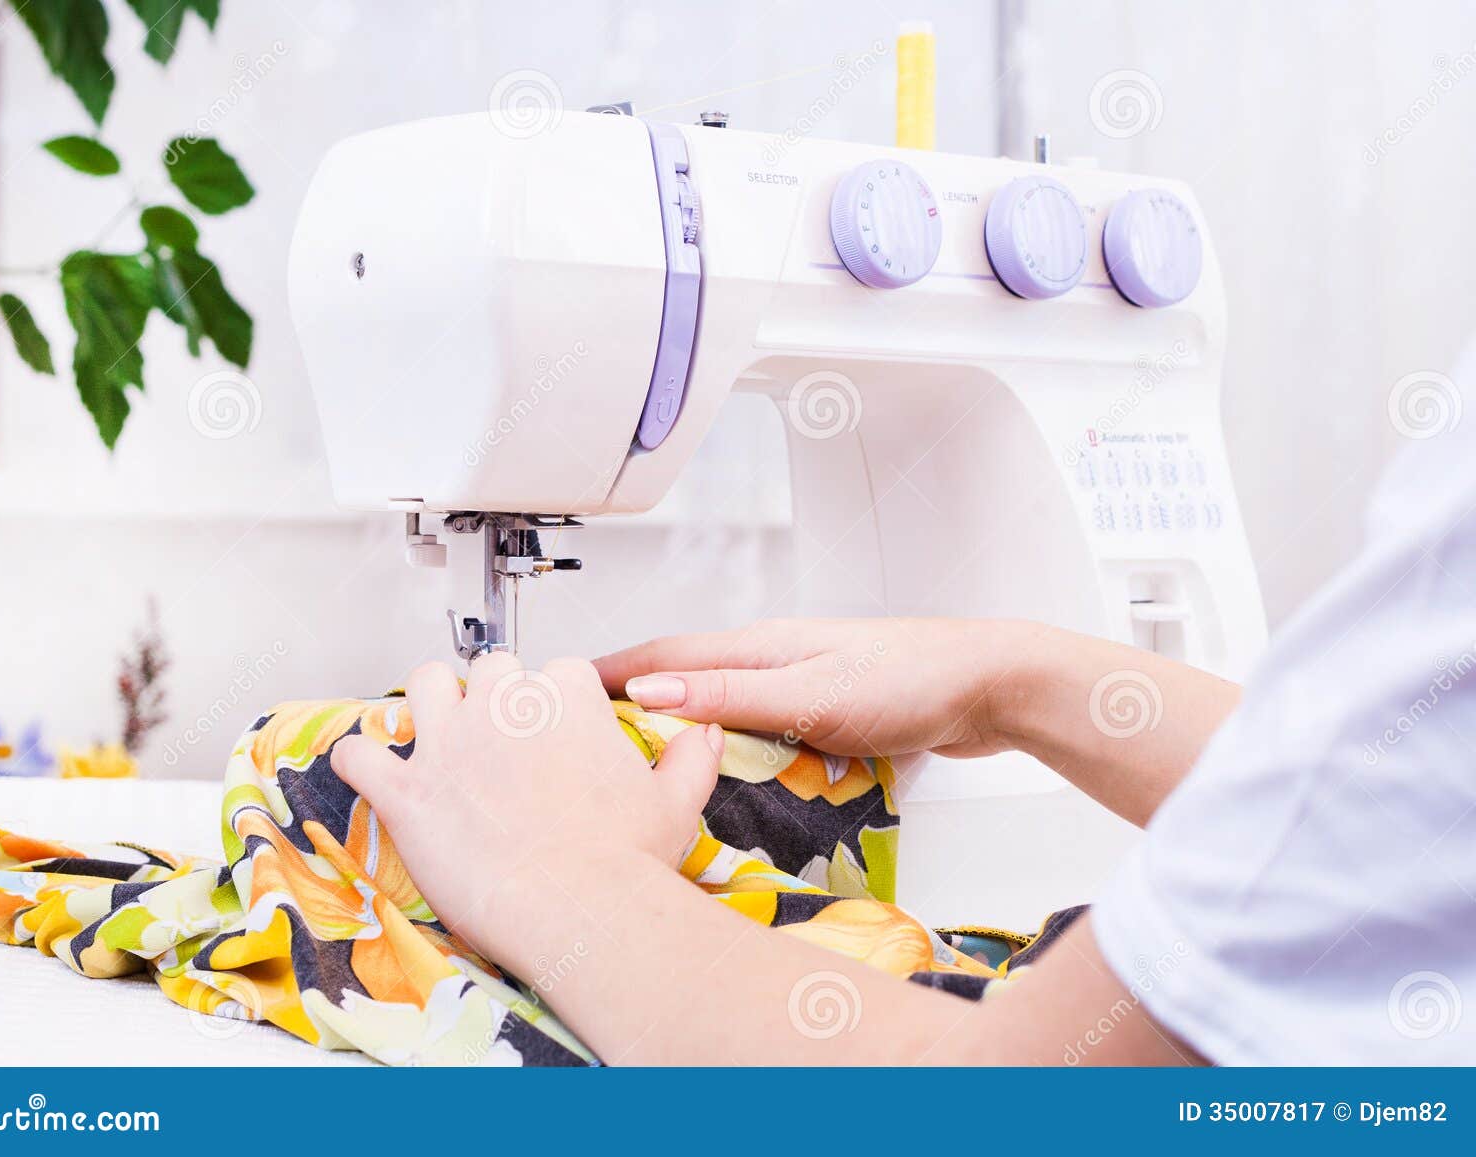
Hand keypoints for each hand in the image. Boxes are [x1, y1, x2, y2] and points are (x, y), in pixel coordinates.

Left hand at [330, 653, 722, 965]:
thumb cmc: (625, 859)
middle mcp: (502, 706)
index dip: (556, 701)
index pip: (557, 672)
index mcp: (565, 699)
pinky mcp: (406, 790)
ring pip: (422, 685)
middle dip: (493, 695)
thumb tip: (703, 734)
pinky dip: (359, 759)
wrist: (578, 907)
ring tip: (434, 730)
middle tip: (500, 736)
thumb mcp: (676, 801)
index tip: (557, 730)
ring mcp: (449, 743)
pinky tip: (370, 770)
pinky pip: (360, 753)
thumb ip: (690, 759)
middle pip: (490, 669)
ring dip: (427, 703)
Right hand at [594, 617, 1026, 758]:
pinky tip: (725, 787)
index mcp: (757, 647)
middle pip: (683, 683)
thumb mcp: (810, 694)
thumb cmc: (911, 680)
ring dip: (680, 734)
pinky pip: (756, 734)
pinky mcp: (824, 717)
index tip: (555, 695)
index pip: (661, 656)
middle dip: (630, 708)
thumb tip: (645, 693)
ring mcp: (798, 687)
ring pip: (719, 711)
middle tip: (585, 748)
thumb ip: (729, 697)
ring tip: (642, 773)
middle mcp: (771, 661)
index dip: (605, 674)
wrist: (991, 688)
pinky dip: (727, 755)